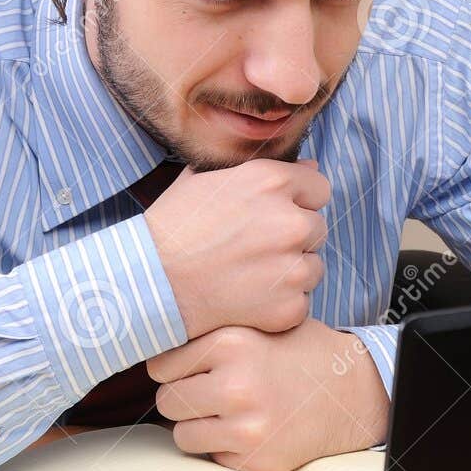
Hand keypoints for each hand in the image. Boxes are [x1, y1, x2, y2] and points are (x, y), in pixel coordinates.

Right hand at [143, 158, 329, 337]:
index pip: (319, 187)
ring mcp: (292, 267)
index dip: (298, 201)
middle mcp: (289, 221)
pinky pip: (302, 301)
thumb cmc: (173, 227)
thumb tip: (309, 164)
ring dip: (291, 271)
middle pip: (318, 227)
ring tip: (250, 275)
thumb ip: (259, 169)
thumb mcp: (205, 180)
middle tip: (256, 249)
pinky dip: (281, 304)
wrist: (150, 283)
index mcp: (271, 182)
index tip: (275, 215)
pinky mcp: (289, 306)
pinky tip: (248, 299)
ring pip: (314, 266)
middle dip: (294, 237)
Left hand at [146, 318, 389, 470]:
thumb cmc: (298, 353)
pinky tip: (249, 430)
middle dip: (184, 398)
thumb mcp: (257, 324)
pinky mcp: (255, 460)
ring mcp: (246, 427)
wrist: (352, 392)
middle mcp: (235, 385)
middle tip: (210, 392)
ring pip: (182, 434)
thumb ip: (210, 334)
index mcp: (230, 343)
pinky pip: (211, 457)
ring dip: (198, 426)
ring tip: (227, 412)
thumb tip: (149, 342)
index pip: (160, 365)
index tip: (190, 370)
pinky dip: (222, 448)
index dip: (173, 368)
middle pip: (167, 401)